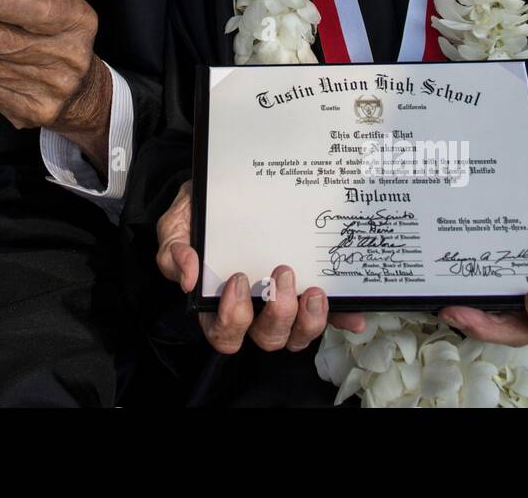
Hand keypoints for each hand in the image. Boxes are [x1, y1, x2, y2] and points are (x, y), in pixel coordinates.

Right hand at [156, 180, 331, 353]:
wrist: (226, 189)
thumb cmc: (199, 214)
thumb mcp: (176, 225)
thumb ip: (173, 249)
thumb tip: (188, 276)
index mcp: (217, 302)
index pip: (224, 332)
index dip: (232, 318)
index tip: (238, 279)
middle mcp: (253, 311)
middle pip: (266, 338)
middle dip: (276, 314)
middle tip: (281, 273)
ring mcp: (283, 304)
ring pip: (297, 337)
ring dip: (309, 321)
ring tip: (315, 291)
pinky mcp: (308, 292)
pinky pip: (329, 316)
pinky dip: (342, 317)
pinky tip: (354, 313)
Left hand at [435, 161, 527, 347]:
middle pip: (521, 328)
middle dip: (491, 327)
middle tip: (463, 314)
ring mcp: (515, 284)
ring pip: (495, 316)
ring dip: (471, 318)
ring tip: (448, 307)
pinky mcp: (492, 270)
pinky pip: (479, 289)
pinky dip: (461, 292)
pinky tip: (443, 286)